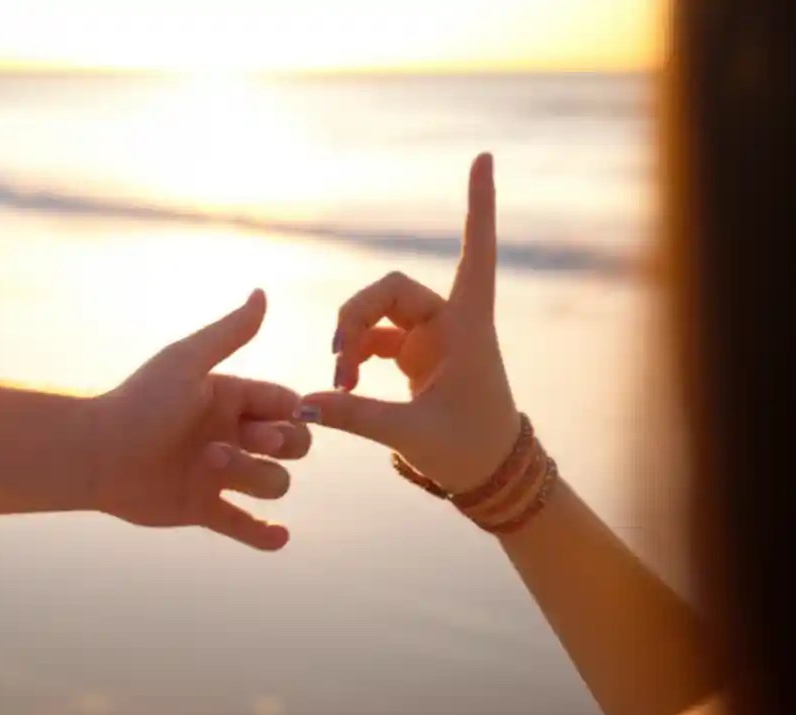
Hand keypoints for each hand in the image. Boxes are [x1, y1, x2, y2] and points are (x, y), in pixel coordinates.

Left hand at [90, 290, 310, 549]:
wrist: (95, 453)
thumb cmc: (140, 402)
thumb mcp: (188, 361)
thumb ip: (230, 333)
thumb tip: (263, 293)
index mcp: (230, 398)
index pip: (288, 405)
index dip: (292, 414)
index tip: (278, 416)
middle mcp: (231, 434)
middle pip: (292, 446)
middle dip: (278, 446)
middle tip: (241, 443)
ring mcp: (220, 474)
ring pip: (273, 484)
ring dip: (254, 480)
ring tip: (211, 469)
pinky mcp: (203, 509)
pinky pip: (245, 526)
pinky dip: (264, 534)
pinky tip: (279, 537)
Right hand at [299, 154, 519, 493]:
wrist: (490, 475)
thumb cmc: (469, 449)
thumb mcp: (410, 432)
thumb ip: (355, 415)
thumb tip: (305, 405)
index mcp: (468, 326)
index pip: (475, 252)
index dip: (479, 205)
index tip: (483, 157)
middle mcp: (451, 322)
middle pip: (389, 291)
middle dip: (354, 319)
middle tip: (337, 361)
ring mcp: (431, 336)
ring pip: (375, 316)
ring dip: (350, 343)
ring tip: (340, 386)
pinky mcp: (416, 355)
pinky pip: (373, 341)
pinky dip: (353, 358)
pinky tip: (342, 387)